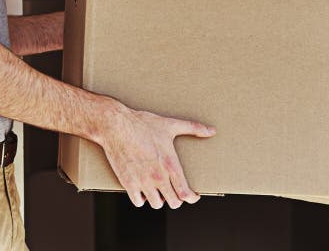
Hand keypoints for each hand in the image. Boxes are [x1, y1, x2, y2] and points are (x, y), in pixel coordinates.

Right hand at [97, 102, 215, 208]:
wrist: (117, 125)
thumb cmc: (143, 124)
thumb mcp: (170, 125)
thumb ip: (193, 128)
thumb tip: (211, 131)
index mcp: (170, 164)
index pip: (185, 193)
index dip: (192, 198)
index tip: (193, 195)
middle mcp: (158, 176)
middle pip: (173, 202)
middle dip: (176, 199)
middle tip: (175, 192)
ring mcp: (143, 182)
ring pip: (156, 204)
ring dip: (159, 199)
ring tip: (159, 190)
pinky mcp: (128, 183)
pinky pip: (138, 201)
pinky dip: (142, 198)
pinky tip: (143, 190)